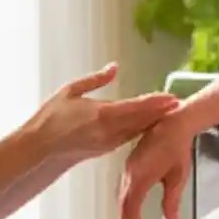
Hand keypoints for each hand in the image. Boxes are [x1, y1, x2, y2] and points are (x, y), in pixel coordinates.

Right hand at [22, 63, 179, 161]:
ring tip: (169, 111)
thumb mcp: (70, 91)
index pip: (137, 107)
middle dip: (161, 112)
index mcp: (102, 115)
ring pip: (138, 130)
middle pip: (143, 120)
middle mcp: (109, 131)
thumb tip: (114, 67)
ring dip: (154, 121)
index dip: (156, 102)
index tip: (172, 97)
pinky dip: (142, 129)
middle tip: (178, 103)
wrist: (39, 150)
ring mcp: (109, 143)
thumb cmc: (50, 119)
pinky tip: (150, 124)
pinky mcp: (106, 150)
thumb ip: (95, 80)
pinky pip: (129, 137)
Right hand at [117, 112, 195, 218]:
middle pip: (123, 210)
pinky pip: (126, 194)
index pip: (130, 211)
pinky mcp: (131, 168)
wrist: (173, 119)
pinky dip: (131, 210)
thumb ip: (172, 199)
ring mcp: (128, 171)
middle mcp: (128, 175)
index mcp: (138, 177)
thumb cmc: (178, 145)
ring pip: (123, 204)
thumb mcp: (178, 175)